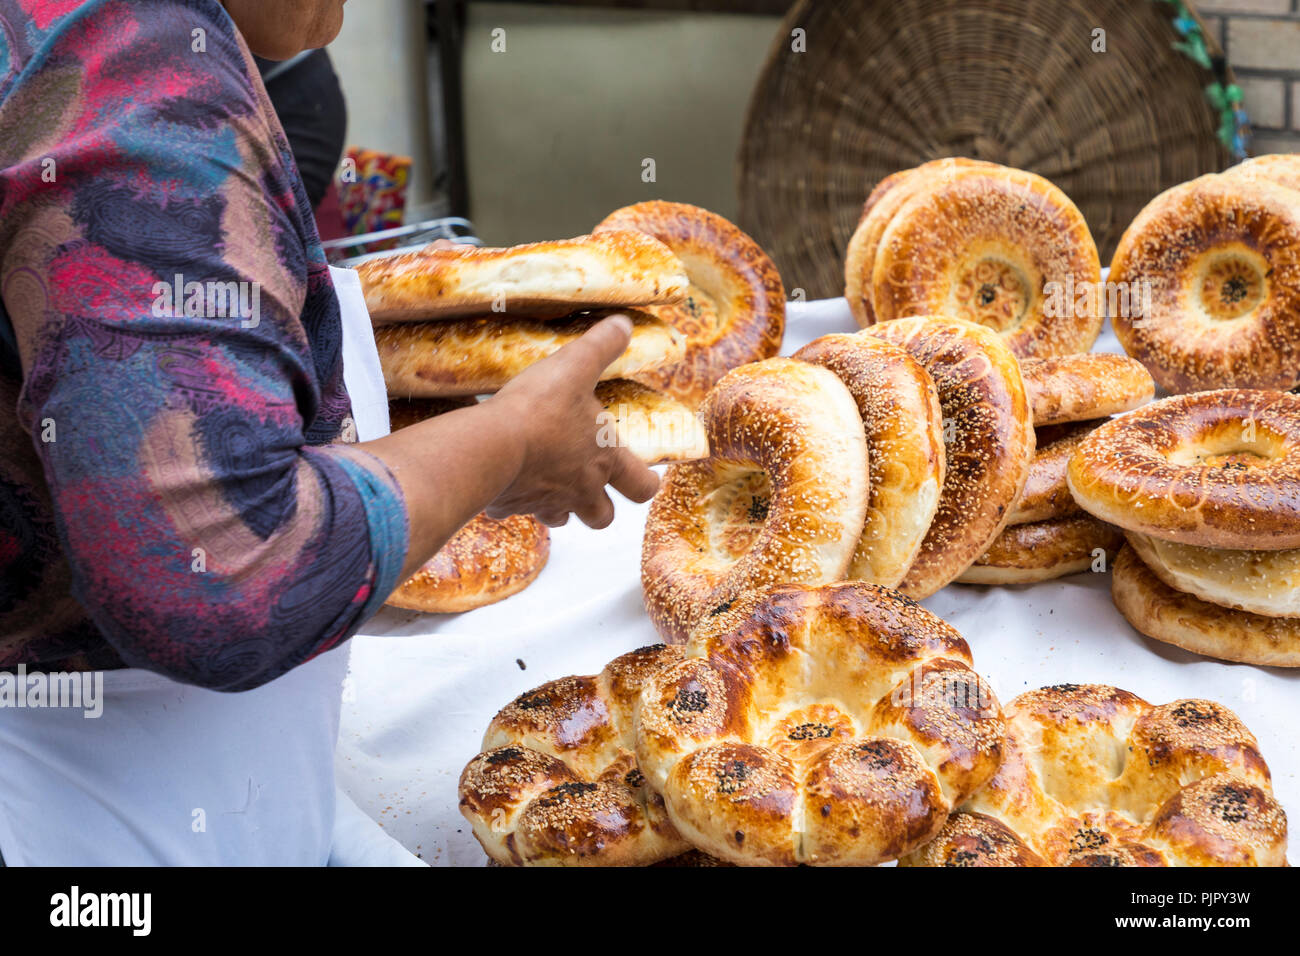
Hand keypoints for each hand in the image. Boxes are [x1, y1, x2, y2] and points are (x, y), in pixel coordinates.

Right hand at [483, 315, 660, 527]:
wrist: (490, 444)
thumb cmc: (540, 408)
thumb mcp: (575, 366)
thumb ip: (601, 345)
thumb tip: (623, 323)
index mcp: (605, 460)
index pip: (642, 487)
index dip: (645, 483)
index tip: (640, 475)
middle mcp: (581, 490)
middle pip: (603, 518)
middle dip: (599, 506)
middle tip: (589, 486)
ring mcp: (546, 504)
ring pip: (560, 519)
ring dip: (557, 505)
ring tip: (546, 481)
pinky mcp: (511, 508)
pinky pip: (515, 511)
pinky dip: (514, 500)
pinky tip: (504, 477)